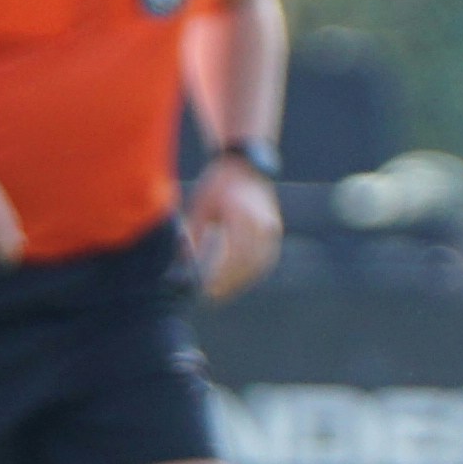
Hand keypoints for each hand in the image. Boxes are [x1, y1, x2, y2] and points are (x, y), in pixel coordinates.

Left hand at [183, 155, 282, 302]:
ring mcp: (272, 228)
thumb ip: (195, 237)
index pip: (234, 253)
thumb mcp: (200, 208)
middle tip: (211, 296)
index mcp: (242, 214)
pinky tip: (236, 281)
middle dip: (229, 282)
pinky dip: (251, 273)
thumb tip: (188, 266)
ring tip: (222, 292)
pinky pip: (265, 259)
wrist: (245, 167)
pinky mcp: (274, 232)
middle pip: (247, 263)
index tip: (206, 289)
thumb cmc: (217, 185)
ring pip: (258, 264)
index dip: (221, 275)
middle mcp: (262, 222)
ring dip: (241, 281)